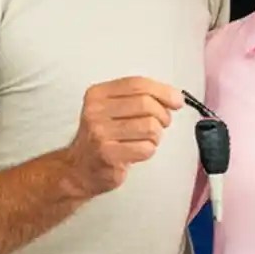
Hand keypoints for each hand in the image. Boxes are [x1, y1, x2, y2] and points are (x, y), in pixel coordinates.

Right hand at [62, 76, 183, 197]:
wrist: (78, 169)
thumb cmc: (103, 137)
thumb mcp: (113, 110)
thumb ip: (140, 98)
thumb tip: (175, 98)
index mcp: (97, 94)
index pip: (137, 84)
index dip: (163, 91)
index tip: (176, 101)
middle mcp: (95, 111)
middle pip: (146, 104)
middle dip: (163, 116)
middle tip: (161, 124)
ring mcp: (100, 134)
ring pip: (150, 127)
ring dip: (156, 136)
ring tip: (146, 140)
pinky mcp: (108, 155)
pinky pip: (146, 148)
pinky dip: (149, 150)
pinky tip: (137, 151)